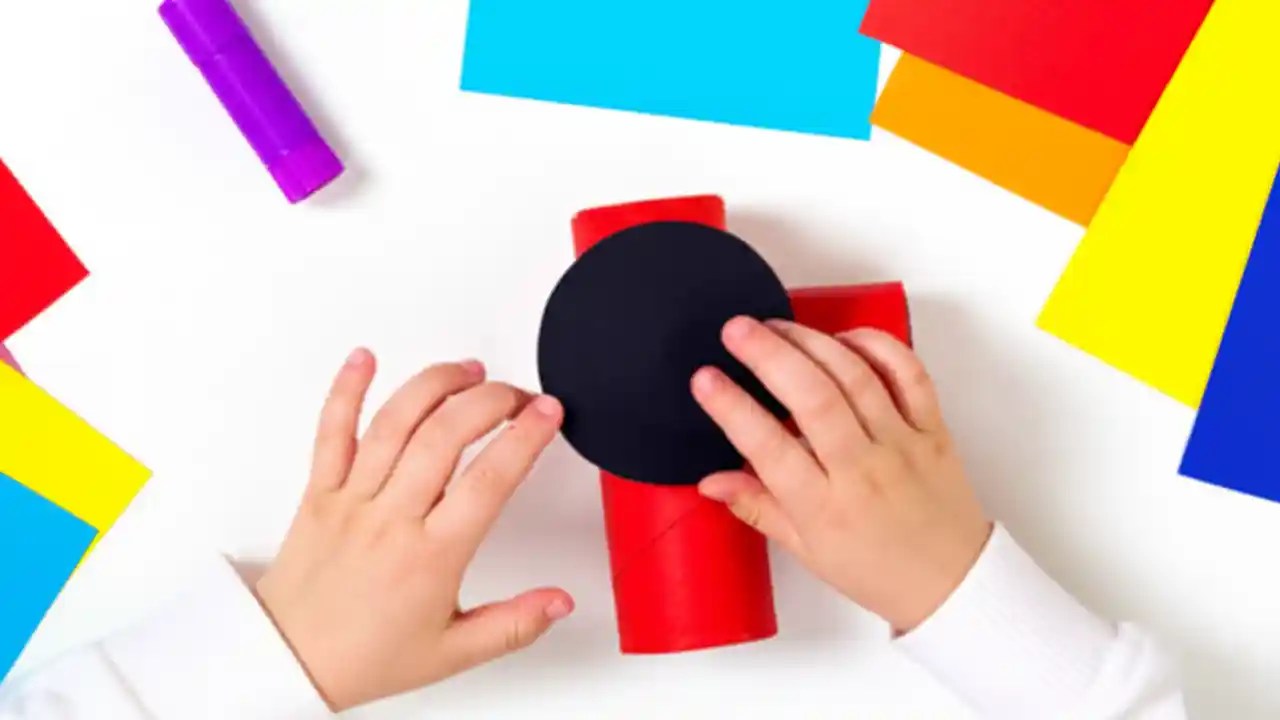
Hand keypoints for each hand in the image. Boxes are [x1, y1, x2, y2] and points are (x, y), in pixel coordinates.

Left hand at [254, 350, 573, 710]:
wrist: (288, 661)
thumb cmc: (366, 656)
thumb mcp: (454, 652)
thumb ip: (514, 624)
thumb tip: (560, 601)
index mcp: (431, 556)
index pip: (489, 479)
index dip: (526, 437)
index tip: (548, 413)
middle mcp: (391, 519)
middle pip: (446, 435)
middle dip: (491, 400)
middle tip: (518, 394)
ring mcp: (352, 499)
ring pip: (395, 422)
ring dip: (435, 384)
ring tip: (468, 371)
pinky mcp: (319, 492)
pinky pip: (330, 431)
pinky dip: (345, 389)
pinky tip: (364, 359)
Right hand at [691, 318, 991, 632]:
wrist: (952, 584)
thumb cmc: (875, 569)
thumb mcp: (806, 550)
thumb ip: (757, 506)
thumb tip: (709, 481)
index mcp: (824, 508)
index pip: (769, 448)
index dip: (733, 408)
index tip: (704, 379)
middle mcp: (863, 470)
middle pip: (813, 398)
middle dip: (769, 355)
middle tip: (735, 329)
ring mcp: (902, 444)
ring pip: (855, 377)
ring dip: (811, 342)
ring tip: (776, 325)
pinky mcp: (933, 428)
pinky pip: (909, 373)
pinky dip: (877, 345)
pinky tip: (843, 336)